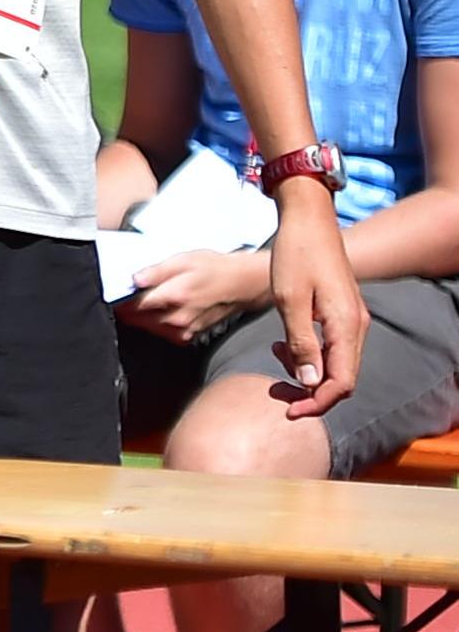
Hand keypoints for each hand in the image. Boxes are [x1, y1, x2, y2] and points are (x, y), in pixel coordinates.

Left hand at [117, 245, 265, 339]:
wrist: (243, 283)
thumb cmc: (216, 269)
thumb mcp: (184, 260)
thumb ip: (157, 271)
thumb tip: (135, 279)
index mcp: (174, 296)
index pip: (134, 305)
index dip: (121, 299)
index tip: (115, 293)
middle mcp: (178, 317)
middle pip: (139, 319)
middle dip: (129, 309)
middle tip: (127, 296)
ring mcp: (184, 328)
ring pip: (150, 327)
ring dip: (142, 317)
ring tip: (145, 301)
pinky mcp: (190, 334)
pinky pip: (165, 332)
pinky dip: (158, 323)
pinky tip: (161, 310)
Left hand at [262, 198, 367, 416]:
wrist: (308, 221)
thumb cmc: (295, 255)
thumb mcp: (289, 299)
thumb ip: (301, 343)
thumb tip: (309, 383)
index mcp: (346, 326)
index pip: (341, 383)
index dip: (316, 403)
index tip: (287, 410)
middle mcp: (356, 327)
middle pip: (341, 378)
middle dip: (310, 392)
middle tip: (276, 392)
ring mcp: (352, 320)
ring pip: (336, 364)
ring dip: (308, 372)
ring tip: (276, 356)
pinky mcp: (342, 313)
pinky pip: (332, 347)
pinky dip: (309, 354)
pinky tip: (283, 344)